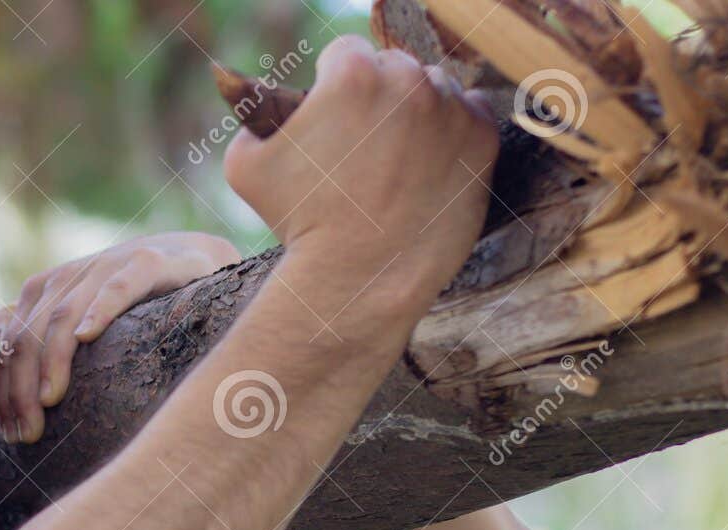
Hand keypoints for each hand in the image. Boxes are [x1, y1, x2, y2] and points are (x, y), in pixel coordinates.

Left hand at [0, 231, 239, 442]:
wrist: (199, 261)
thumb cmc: (138, 299)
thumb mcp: (84, 314)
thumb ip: (39, 322)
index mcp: (49, 289)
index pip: (12, 341)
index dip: (6, 388)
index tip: (11, 435)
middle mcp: (71, 275)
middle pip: (31, 332)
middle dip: (23, 386)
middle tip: (27, 432)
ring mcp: (108, 265)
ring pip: (64, 313)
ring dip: (52, 359)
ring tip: (49, 400)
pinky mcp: (147, 262)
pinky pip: (118, 286)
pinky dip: (100, 309)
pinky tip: (87, 337)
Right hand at [223, 35, 497, 336]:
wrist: (358, 279)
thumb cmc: (299, 224)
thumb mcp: (246, 166)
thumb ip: (254, 118)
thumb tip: (265, 106)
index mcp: (353, 74)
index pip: (345, 52)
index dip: (334, 83)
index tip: (334, 115)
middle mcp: (408, 82)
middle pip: (393, 67)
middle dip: (378, 97)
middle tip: (365, 145)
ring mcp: (450, 110)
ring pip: (434, 89)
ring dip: (417, 112)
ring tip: (396, 160)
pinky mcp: (481, 139)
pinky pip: (472, 113)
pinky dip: (454, 132)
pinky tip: (429, 163)